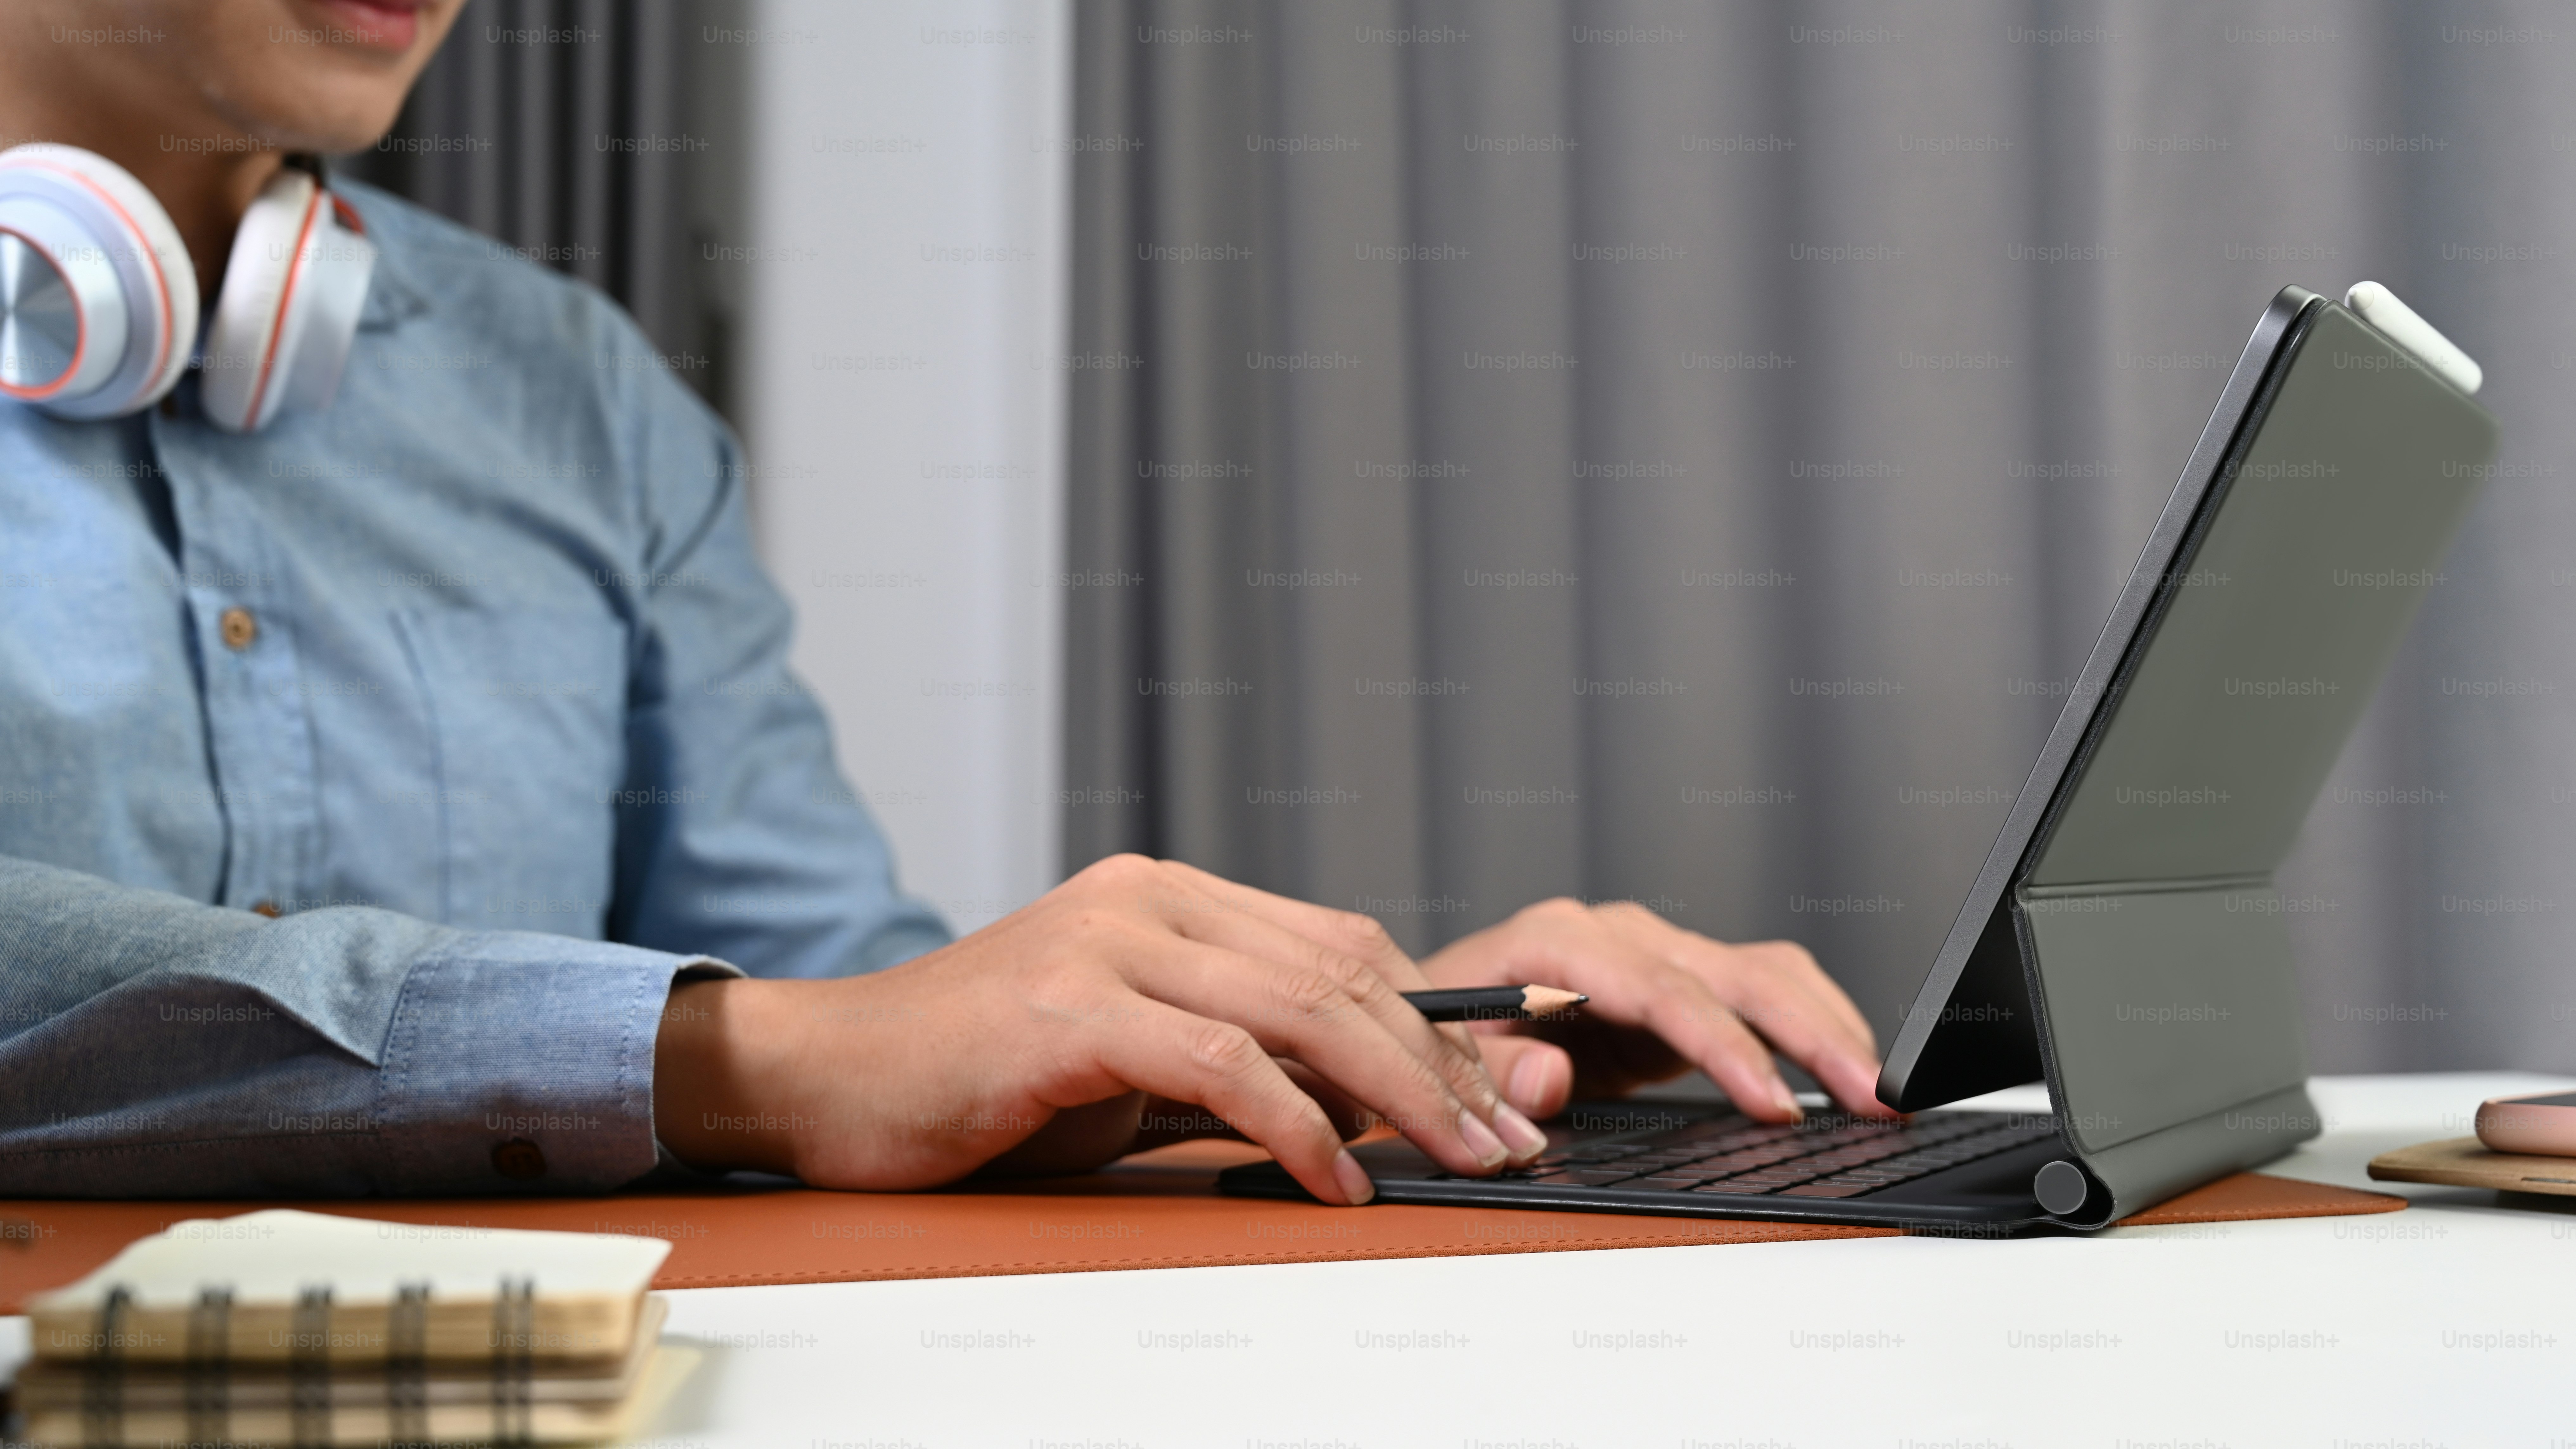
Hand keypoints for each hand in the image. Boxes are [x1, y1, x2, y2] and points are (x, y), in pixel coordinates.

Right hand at [651, 855, 1549, 1203]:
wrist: (832, 1074)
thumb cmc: (982, 1076)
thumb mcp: (1132, 1059)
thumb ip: (1236, 1062)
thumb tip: (1359, 1105)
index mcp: (1171, 899)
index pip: (1340, 946)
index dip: (1433, 1019)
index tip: (1496, 1091)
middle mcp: (1149, 902)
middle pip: (1341, 973)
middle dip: (1444, 1059)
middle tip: (1510, 1132)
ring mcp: (1108, 945)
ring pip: (1300, 1009)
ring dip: (1400, 1093)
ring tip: (1460, 1156)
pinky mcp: (1071, 1009)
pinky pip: (1218, 1063)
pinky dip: (1296, 1124)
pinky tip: (1339, 1176)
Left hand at [1415, 899, 1891, 1124]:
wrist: (1431, 1014)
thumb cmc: (1437, 1032)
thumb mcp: (1444, 1058)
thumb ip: (1494, 1072)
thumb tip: (1547, 1081)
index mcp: (1559, 943)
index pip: (1662, 990)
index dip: (1725, 1047)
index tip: (1774, 1104)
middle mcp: (1619, 936)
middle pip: (1734, 975)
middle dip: (1811, 1037)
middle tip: (1872, 1100)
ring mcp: (1657, 955)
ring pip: (1765, 975)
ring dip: (1829, 1030)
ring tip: (1883, 1094)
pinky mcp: (1682, 985)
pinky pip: (1763, 992)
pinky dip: (1814, 1027)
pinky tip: (1851, 1069)